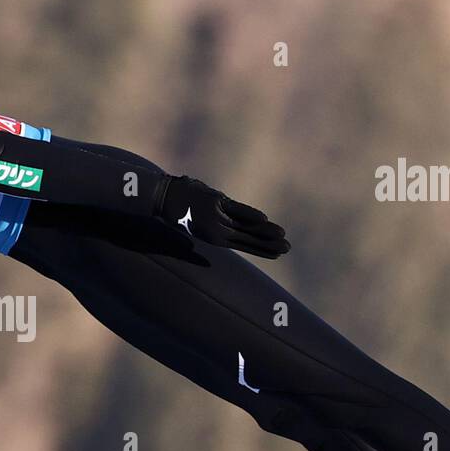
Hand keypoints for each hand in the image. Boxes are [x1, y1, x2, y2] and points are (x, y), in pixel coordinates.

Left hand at [159, 176, 289, 258]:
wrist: (162, 197)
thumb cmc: (176, 210)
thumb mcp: (194, 222)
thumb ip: (211, 224)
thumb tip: (221, 225)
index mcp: (214, 236)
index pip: (243, 245)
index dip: (261, 249)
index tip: (277, 252)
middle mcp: (218, 230)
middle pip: (248, 239)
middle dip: (268, 245)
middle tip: (287, 248)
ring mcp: (217, 217)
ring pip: (246, 229)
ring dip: (265, 234)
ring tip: (283, 239)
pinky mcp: (216, 203)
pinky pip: (236, 212)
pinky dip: (250, 216)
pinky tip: (265, 221)